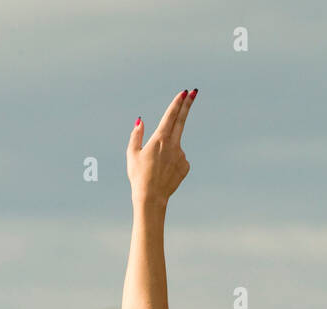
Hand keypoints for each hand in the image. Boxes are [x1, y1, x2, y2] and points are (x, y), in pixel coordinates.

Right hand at [126, 90, 194, 208]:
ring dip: (167, 152)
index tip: (184, 93)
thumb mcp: (132, 154)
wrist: (151, 198)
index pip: (171, 116)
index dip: (178, 103)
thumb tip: (140, 121)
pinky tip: (164, 173)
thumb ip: (136, 135)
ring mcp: (181, 155)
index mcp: (160, 139)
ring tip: (156, 168)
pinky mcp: (185, 166)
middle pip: (182, 120)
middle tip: (194, 92)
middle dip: (187, 105)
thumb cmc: (138, 176)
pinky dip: (172, 162)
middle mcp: (173, 144)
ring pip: (175, 146)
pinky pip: (178, 159)